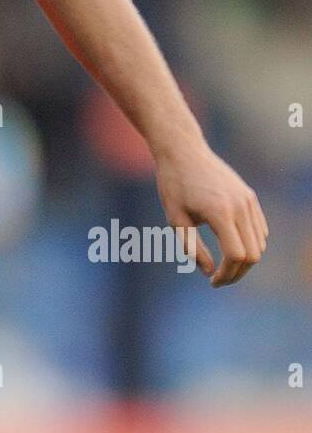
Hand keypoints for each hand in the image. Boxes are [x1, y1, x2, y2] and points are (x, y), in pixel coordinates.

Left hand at [155, 140, 268, 286]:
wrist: (183, 151)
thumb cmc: (174, 184)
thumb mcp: (176, 220)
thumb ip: (192, 248)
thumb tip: (210, 272)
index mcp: (220, 212)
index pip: (236, 255)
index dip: (227, 275)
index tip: (213, 282)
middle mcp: (240, 206)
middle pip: (252, 254)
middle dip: (237, 272)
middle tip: (218, 280)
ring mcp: (248, 200)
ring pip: (259, 243)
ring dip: (245, 260)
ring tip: (223, 266)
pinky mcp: (250, 196)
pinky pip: (259, 229)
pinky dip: (250, 244)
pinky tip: (231, 248)